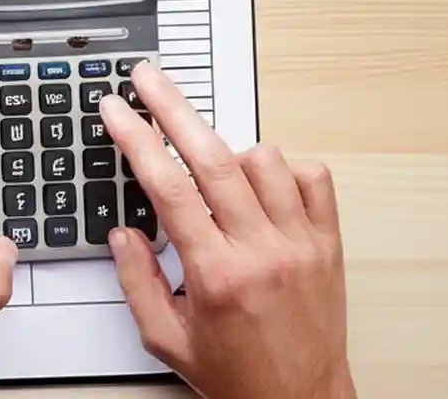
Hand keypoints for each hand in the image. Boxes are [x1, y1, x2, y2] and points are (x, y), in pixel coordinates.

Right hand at [100, 64, 354, 398]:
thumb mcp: (166, 339)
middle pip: (211, 156)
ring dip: (229, 149)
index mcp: (216, 274)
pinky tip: (261, 182)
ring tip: (209, 163)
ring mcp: (301, 242)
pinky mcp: (329, 243)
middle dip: (172, 107)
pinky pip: (313, 178)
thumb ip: (136, 282)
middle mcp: (262, 250)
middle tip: (149, 79)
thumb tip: (123, 234)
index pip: (168, 187)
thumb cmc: (238, 376)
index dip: (136, 140)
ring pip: (264, 159)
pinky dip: (284, 168)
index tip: (117, 112)